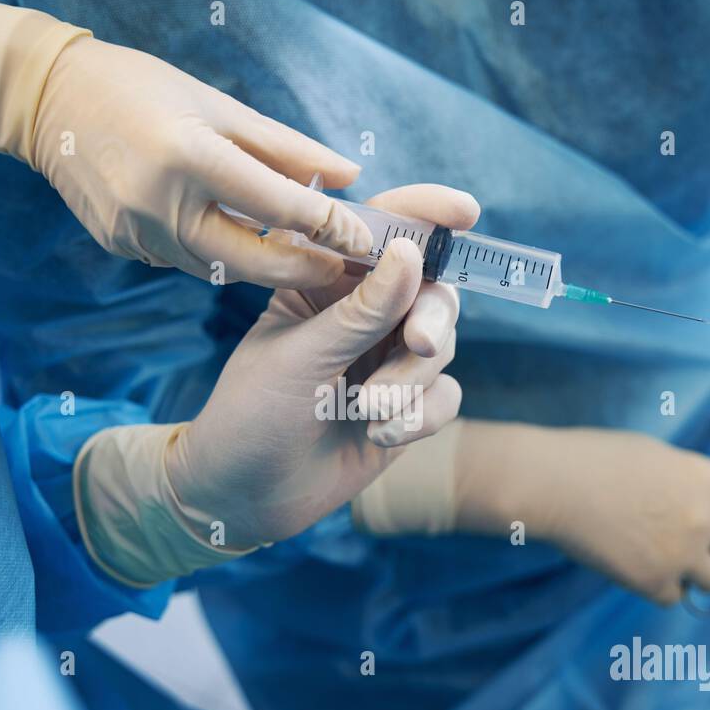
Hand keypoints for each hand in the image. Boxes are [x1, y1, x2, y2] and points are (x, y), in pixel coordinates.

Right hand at [31, 36, 372, 287]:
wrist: (50, 102)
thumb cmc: (142, 90)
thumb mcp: (219, 106)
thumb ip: (287, 148)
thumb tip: (348, 176)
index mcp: (189, 156)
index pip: (276, 204)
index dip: (326, 225)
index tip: (360, 235)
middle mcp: (160, 204)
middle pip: (251, 261)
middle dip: (303, 269)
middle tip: (338, 267)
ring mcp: (137, 233)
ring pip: (218, 269)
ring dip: (262, 265)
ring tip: (297, 251)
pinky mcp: (122, 247)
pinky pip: (186, 262)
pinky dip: (216, 253)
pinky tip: (232, 235)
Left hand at [167, 185, 480, 547]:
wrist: (244, 496)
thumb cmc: (252, 414)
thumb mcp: (301, 356)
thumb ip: (361, 311)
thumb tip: (412, 254)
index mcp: (326, 280)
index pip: (384, 230)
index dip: (427, 214)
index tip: (465, 212)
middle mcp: (364, 313)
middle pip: (432, 290)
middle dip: (432, 317)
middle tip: (419, 344)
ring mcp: (387, 360)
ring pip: (442, 348)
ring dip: (410, 381)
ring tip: (364, 413)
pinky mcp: (405, 407)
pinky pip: (444, 397)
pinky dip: (419, 416)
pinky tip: (379, 438)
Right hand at [514, 430, 709, 605]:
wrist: (553, 485)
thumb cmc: (594, 457)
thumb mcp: (655, 455)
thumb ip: (685, 479)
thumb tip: (695, 498)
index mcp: (707, 479)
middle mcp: (704, 519)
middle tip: (694, 539)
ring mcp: (681, 555)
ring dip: (699, 571)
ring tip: (672, 561)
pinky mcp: (652, 582)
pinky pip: (674, 597)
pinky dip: (662, 587)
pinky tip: (641, 571)